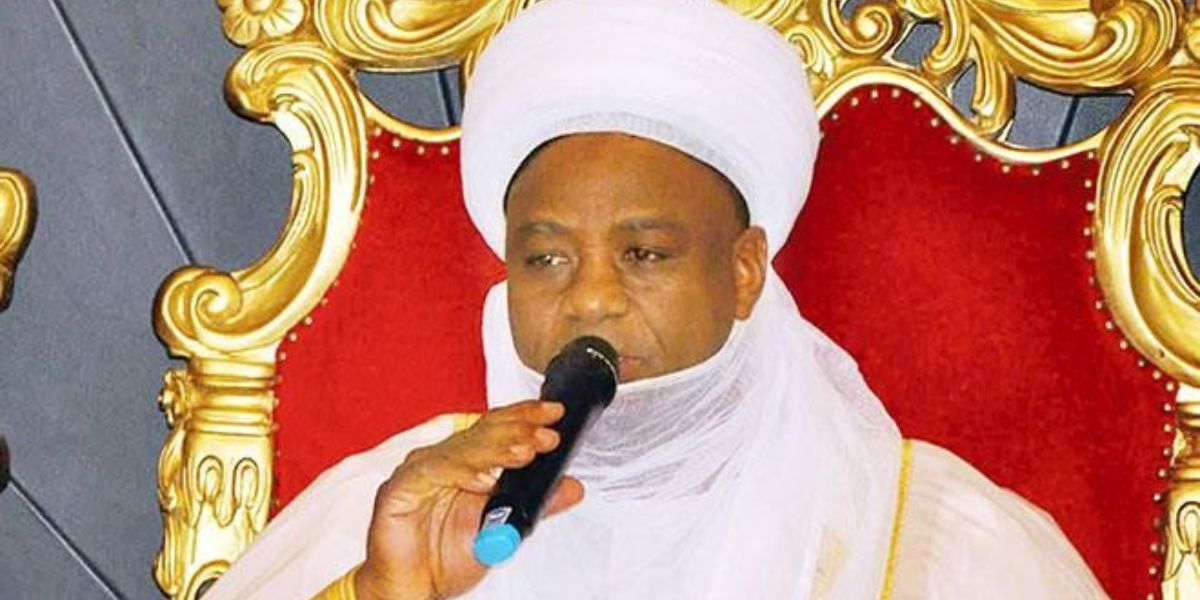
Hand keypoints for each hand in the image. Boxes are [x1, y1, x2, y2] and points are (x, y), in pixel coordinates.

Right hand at [355, 401, 584, 599]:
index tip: (554, 414)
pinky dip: (458, 474)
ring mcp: (420, 471)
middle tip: (547, 434)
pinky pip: (430, 473)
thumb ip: (536, 505)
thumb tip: (572, 487)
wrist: (410, 587)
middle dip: (519, 429)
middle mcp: (443, 460)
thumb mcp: (503, 530)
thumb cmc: (444, 557)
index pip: (498, 428)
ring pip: (460, 449)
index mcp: (467, 463)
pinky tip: (482, 480)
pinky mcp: (399, 489)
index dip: (525, 416)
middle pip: (482, 432)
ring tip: (525, 453)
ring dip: (496, 449)